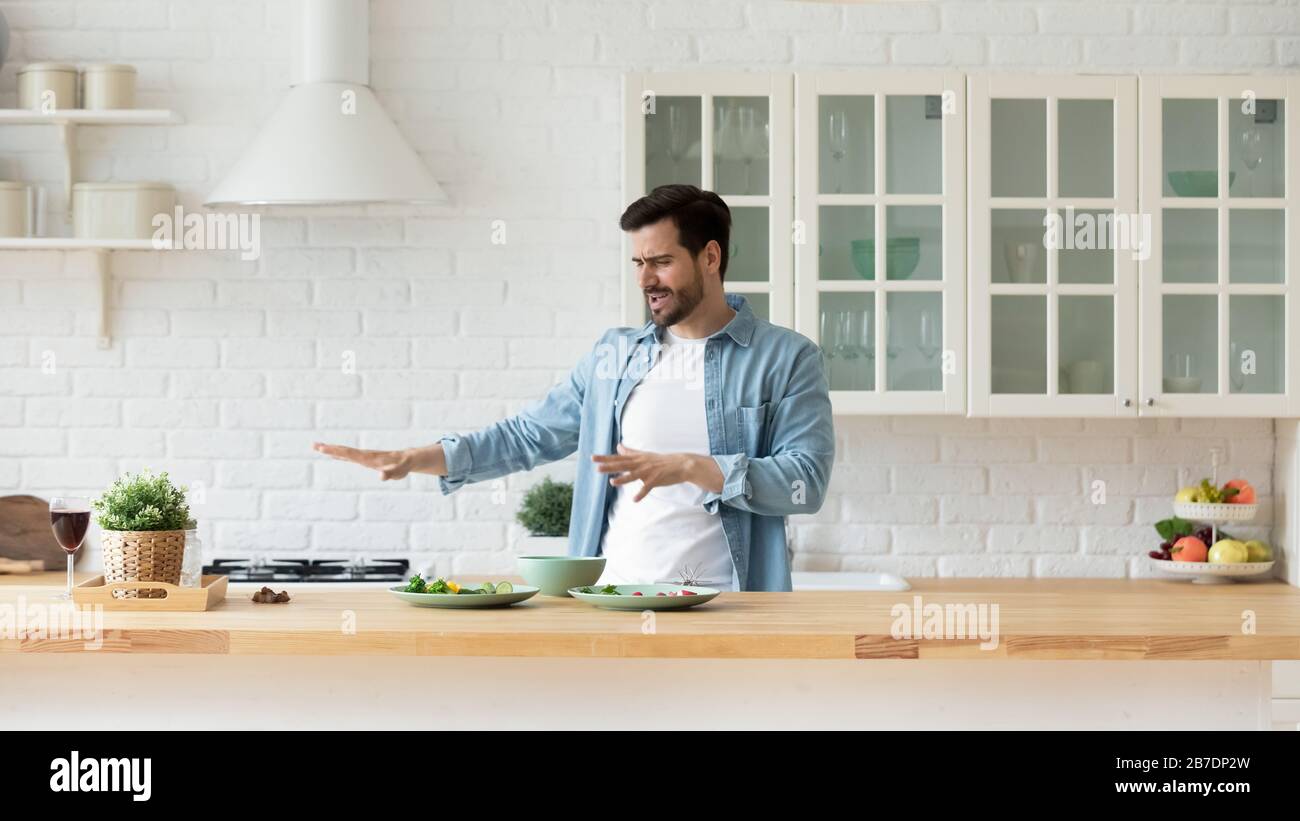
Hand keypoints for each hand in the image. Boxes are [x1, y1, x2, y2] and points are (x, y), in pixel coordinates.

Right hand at [313, 443, 413, 480]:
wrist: (407, 459)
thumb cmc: (402, 467)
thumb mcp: (398, 472)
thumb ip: (390, 474)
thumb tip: (382, 476)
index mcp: (368, 458)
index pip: (349, 453)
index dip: (336, 451)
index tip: (324, 448)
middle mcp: (364, 455)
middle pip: (344, 450)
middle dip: (329, 448)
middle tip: (314, 445)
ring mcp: (364, 456)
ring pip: (345, 452)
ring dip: (331, 449)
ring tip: (317, 446)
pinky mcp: (365, 459)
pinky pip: (349, 456)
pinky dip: (339, 454)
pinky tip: (332, 455)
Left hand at [591, 444, 721, 501]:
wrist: (681, 464)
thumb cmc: (661, 460)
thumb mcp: (644, 455)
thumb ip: (630, 452)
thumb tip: (618, 446)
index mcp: (637, 459)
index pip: (618, 458)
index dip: (605, 458)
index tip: (592, 458)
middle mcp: (641, 464)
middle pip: (622, 465)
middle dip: (610, 466)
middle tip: (596, 467)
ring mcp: (648, 472)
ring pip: (633, 475)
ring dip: (623, 479)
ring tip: (612, 482)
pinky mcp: (656, 479)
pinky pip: (647, 487)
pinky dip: (641, 493)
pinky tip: (634, 499)